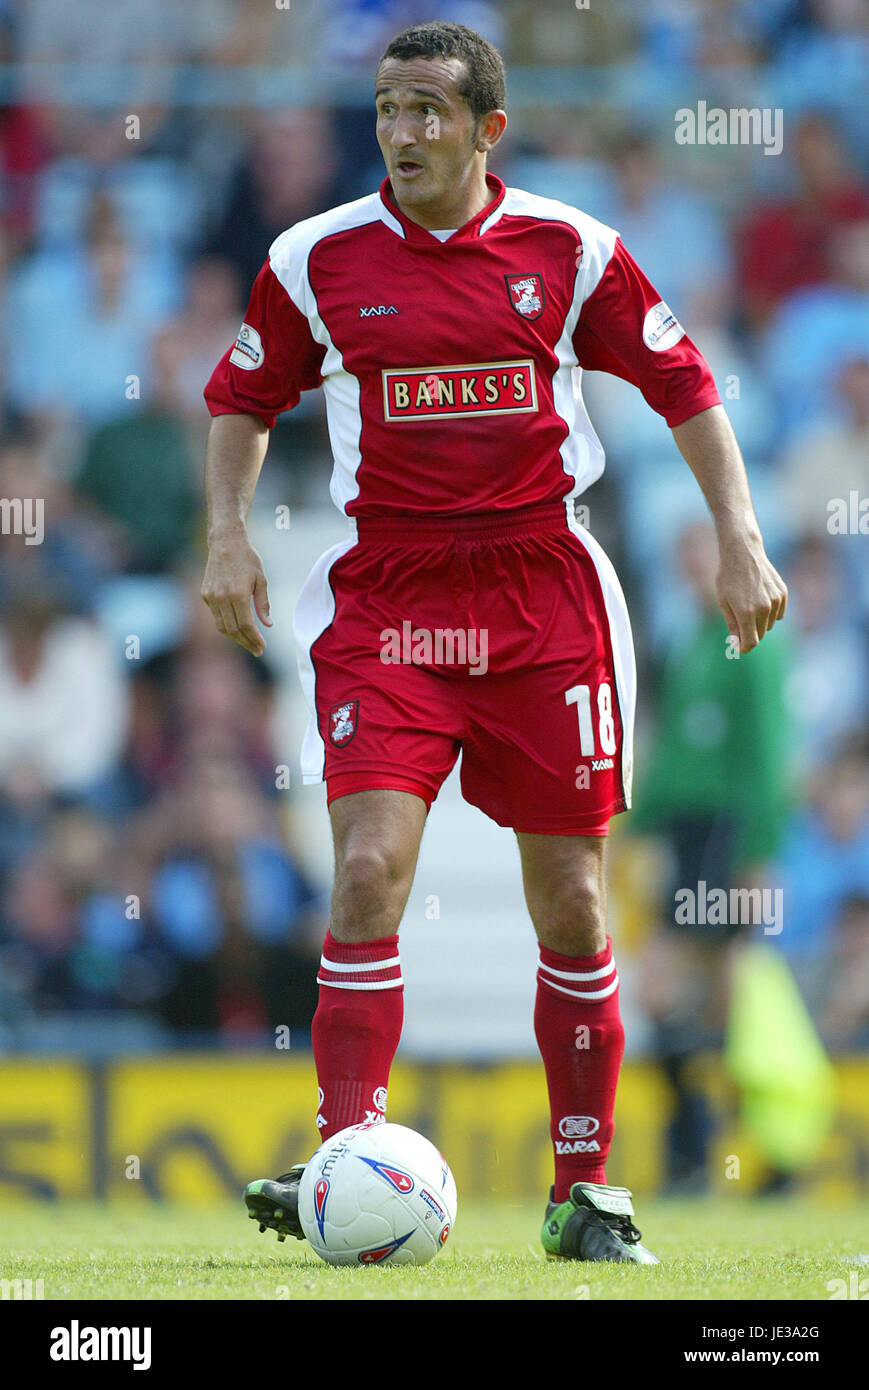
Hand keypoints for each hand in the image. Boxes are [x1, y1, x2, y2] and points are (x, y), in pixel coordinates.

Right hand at [201, 528, 272, 655]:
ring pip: (221, 626)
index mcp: (238, 594)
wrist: (225, 542)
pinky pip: (215, 616)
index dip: (254, 638)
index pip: (245, 625)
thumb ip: (263, 604)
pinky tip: (237, 628)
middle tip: (257, 650)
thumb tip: (268, 625)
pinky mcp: (205, 594)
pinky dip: (226, 625)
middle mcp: (222, 597)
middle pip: (232, 630)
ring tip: (248, 642)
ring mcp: (211, 596)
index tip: (262, 646)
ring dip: (235, 637)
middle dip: (246, 642)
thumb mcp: (261, 580)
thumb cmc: (247, 559)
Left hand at [716, 531, 786, 652]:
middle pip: (760, 635)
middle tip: (739, 622)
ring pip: (769, 625)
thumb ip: (732, 625)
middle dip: (750, 634)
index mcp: (746, 612)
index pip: (751, 642)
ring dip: (759, 622)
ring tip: (748, 605)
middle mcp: (764, 608)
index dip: (744, 647)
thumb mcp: (724, 602)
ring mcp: (776, 601)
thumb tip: (737, 644)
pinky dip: (770, 613)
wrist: (743, 552)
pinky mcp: (783, 594)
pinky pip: (778, 614)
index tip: (739, 647)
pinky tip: (760, 599)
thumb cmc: (728, 578)